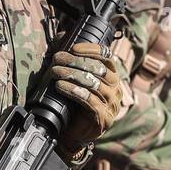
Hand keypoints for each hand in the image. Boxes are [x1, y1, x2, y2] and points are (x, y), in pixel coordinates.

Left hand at [44, 42, 122, 161]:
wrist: (74, 133)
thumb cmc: (74, 103)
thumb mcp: (75, 80)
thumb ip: (71, 59)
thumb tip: (60, 36)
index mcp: (112, 77)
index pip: (107, 57)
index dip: (91, 50)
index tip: (74, 47)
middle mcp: (115, 89)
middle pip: (99, 70)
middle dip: (75, 62)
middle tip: (57, 59)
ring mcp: (111, 104)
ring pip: (94, 84)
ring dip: (72, 75)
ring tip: (55, 72)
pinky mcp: (103, 118)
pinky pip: (90, 101)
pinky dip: (74, 91)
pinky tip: (60, 86)